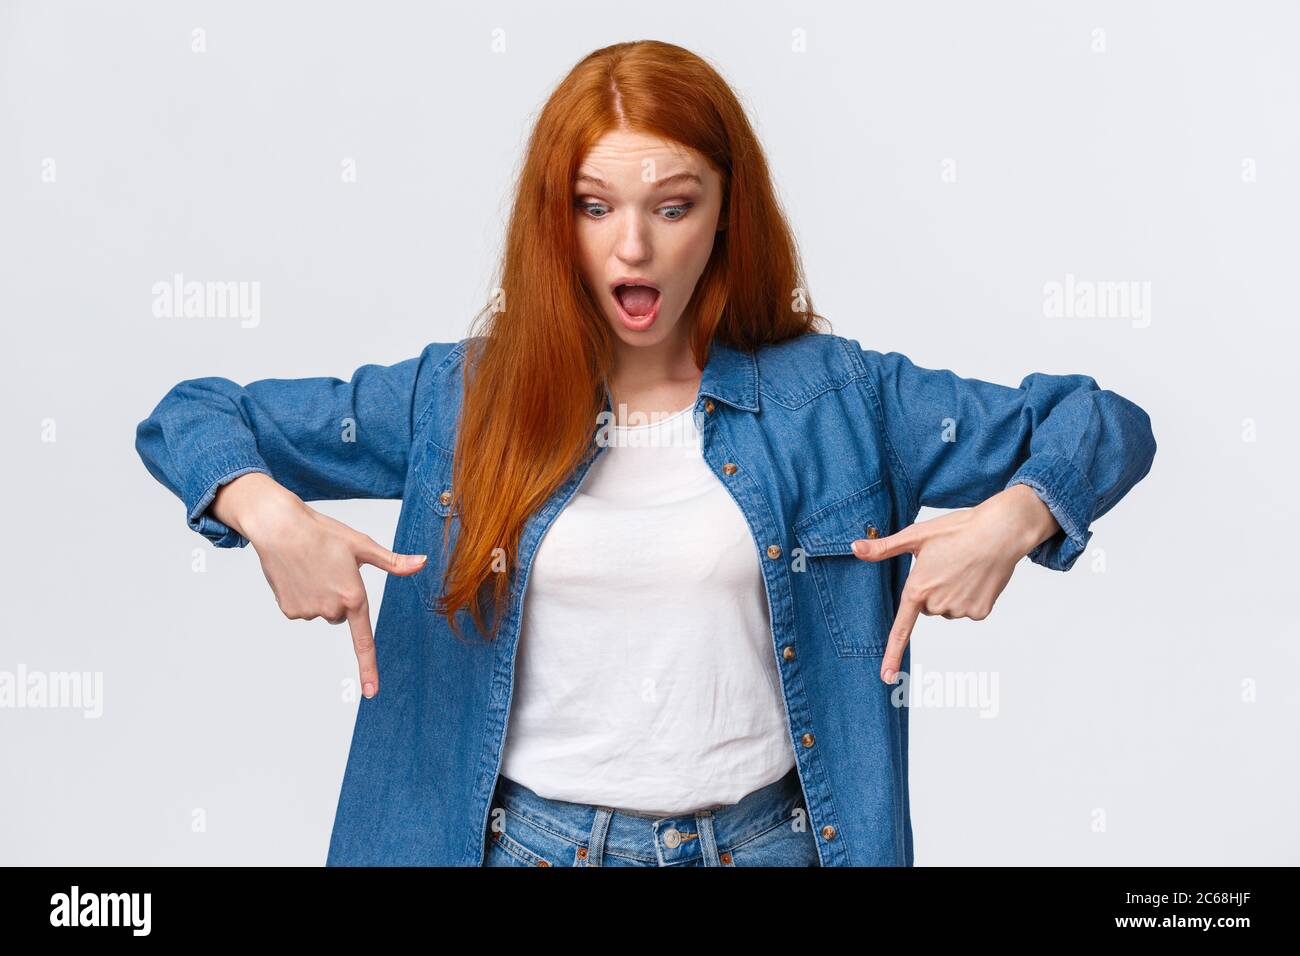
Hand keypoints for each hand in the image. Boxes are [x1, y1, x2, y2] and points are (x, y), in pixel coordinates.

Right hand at [218, 474, 426, 698]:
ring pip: (323, 612)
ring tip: (311, 568)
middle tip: (330, 570)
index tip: (371, 692)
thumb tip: (422, 562)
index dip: (369, 668)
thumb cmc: (323, 533)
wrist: (279, 528)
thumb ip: (394, 562)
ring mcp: (308, 612)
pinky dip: (302, 596)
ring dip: (320, 595)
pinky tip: (297, 575)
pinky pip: (303, 611)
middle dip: (340, 597)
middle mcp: (331, 609)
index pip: (363, 640)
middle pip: (343, 615)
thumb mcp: (362, 546)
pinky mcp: (290, 611)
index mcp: (353, 596)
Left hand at [851, 483, 1058, 683]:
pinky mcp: (980, 612)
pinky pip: (968, 610)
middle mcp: (937, 604)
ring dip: (951, 593)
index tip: (885, 677)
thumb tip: (854, 548)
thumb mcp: (916, 535)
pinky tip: (977, 577)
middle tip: (945, 565)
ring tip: (963, 567)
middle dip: (931, 591)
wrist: (1001, 531)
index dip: (891, 654)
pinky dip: (970, 597)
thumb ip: (883, 547)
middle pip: (926, 608)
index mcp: (918, 588)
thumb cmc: (957, 529)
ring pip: (947, 609)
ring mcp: (961, 610)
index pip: (901, 628)